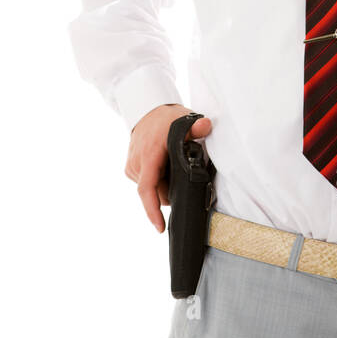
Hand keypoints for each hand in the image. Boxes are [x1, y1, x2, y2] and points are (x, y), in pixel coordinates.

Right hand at [125, 106, 212, 232]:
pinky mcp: (130, 169)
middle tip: (185, 178)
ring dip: (165, 185)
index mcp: (149, 155)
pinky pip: (147, 184)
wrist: (148, 110)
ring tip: (174, 167)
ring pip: (152, 189)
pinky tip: (166, 168)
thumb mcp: (184, 120)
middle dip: (172, 192)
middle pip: (156, 192)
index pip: (147, 189)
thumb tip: (206, 126)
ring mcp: (132, 167)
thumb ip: (197, 126)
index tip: (160, 227)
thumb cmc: (168, 118)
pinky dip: (159, 181)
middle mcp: (137, 163)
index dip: (152, 210)